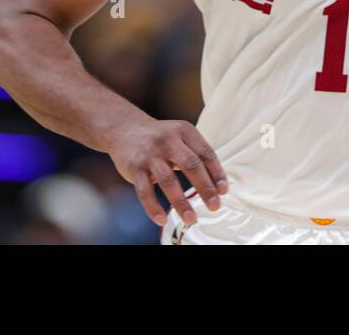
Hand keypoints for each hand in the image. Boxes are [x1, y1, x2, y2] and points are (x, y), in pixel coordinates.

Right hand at [107, 118, 228, 226]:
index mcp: (184, 130)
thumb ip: (197, 156)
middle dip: (205, 188)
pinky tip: (161, 219)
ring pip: (168, 180)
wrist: (124, 129)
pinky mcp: (134, 167)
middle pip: (191, 165)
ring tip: (191, 219)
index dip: (217, 173)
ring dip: (181, 202)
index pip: (205, 153)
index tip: (223, 191)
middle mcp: (168, 140)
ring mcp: (150, 154)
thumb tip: (218, 185)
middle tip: (215, 206)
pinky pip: (144, 191)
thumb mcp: (180, 137)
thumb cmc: (161, 139)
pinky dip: (153, 207)